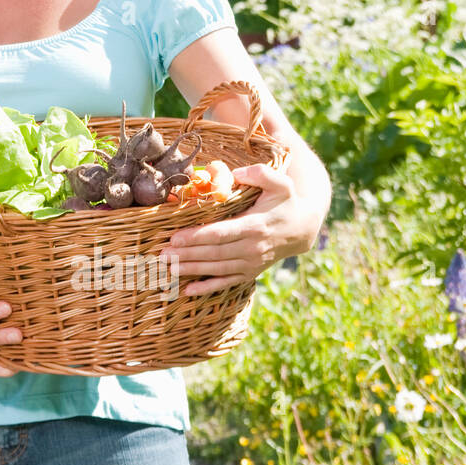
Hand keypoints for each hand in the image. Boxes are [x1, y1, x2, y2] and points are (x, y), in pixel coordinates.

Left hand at [160, 163, 323, 296]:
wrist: (302, 228)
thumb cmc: (285, 202)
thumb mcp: (280, 182)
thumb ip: (260, 174)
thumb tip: (236, 173)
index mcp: (255, 225)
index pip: (221, 233)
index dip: (197, 237)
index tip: (175, 237)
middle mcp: (253, 248)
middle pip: (214, 253)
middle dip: (186, 254)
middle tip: (162, 253)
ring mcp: (251, 263)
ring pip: (217, 268)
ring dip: (191, 269)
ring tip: (168, 267)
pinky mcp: (250, 272)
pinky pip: (227, 282)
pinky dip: (207, 288)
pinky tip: (188, 291)